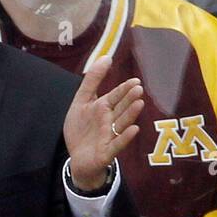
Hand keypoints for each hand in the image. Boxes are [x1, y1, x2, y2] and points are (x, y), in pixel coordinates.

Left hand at [63, 58, 143, 191]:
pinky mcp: (107, 152)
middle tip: (138, 89)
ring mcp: (109, 136)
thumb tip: (106, 57)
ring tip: (139, 104)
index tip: (135, 81)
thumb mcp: (81, 101)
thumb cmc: (81, 130)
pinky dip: (124, 138)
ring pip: (121, 124)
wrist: (77, 159)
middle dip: (129, 99)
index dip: (124, 89)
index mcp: (103, 108)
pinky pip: (117, 144)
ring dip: (130, 115)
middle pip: (121, 108)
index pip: (116, 96)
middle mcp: (109, 121)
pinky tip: (134, 129)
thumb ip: (92, 80)